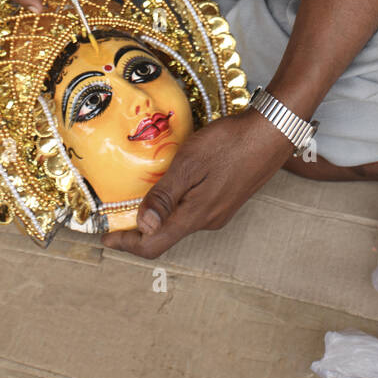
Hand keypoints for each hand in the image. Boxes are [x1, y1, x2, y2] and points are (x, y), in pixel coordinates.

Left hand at [101, 108, 293, 257]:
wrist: (272, 132)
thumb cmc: (229, 144)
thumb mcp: (190, 164)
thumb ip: (165, 196)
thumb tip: (143, 226)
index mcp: (195, 216)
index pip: (154, 245)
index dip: (127, 245)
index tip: (105, 238)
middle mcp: (208, 221)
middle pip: (165, 235)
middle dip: (139, 228)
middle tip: (116, 213)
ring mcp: (220, 211)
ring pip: (181, 220)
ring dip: (159, 212)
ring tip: (141, 192)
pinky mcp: (227, 199)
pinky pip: (194, 208)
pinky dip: (176, 202)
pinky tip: (173, 181)